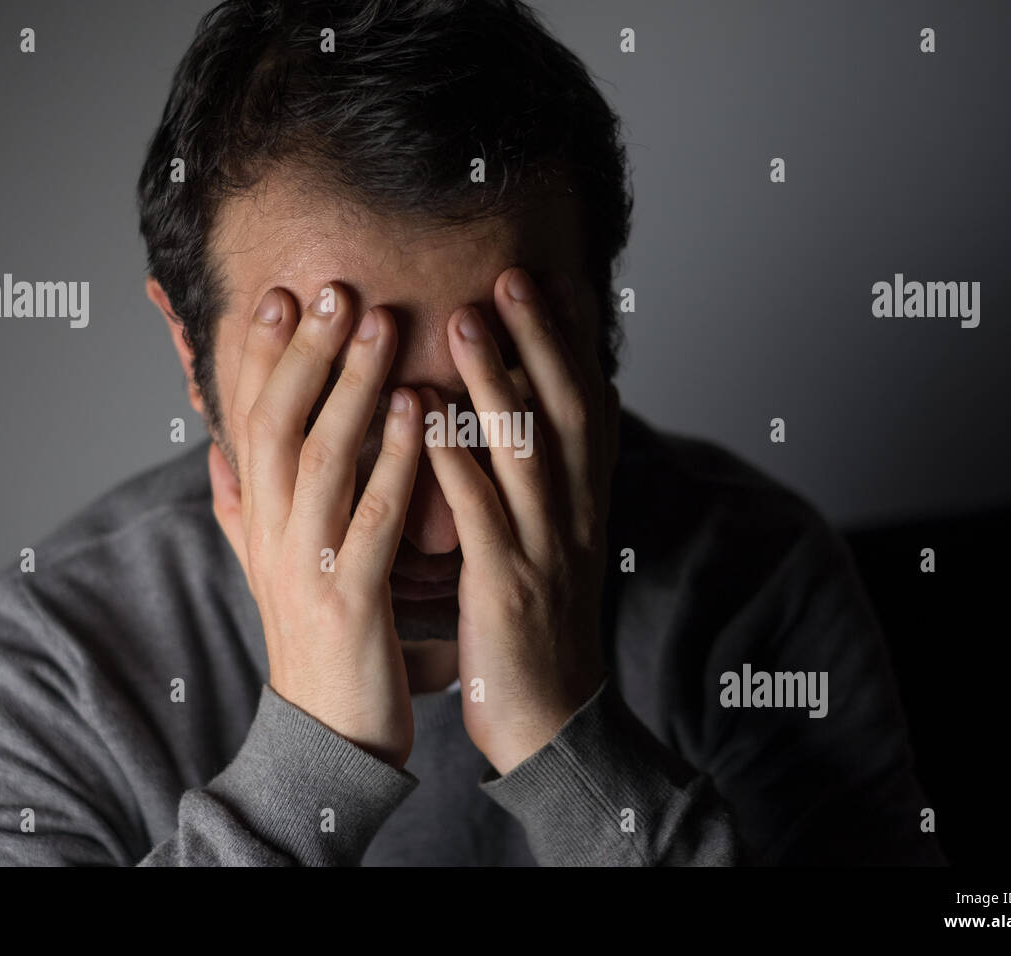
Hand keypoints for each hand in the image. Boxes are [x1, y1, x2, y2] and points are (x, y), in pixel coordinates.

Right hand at [207, 282, 423, 767]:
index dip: (260, 358)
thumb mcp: (267, 571)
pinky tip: (417, 410)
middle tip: (330, 287)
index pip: (249, 423)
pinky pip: (372, 517)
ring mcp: (308, 566)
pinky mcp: (351, 599)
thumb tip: (215, 458)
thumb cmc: (314, 644)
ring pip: (321, 458)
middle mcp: (271, 535)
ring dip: (348, 386)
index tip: (279, 296)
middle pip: (277, 425)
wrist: (329, 736)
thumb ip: (241, 512)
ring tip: (377, 323)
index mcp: (256, 522)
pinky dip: (393, 459)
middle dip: (302, 351)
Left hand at [421, 266, 620, 773]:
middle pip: (566, 410)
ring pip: (527, 452)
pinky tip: (424, 420)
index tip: (551, 279)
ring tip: (467, 321)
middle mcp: (574, 514)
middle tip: (510, 277)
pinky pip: (481, 515)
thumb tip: (513, 415)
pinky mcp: (508, 587)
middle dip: (541, 339)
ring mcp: (545, 549)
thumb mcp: (547, 541)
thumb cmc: (532, 623)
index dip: (573, 341)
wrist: (548, 719)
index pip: (587, 405)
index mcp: (583, 501)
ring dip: (498, 382)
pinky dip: (454, 463)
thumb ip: (533, 480)